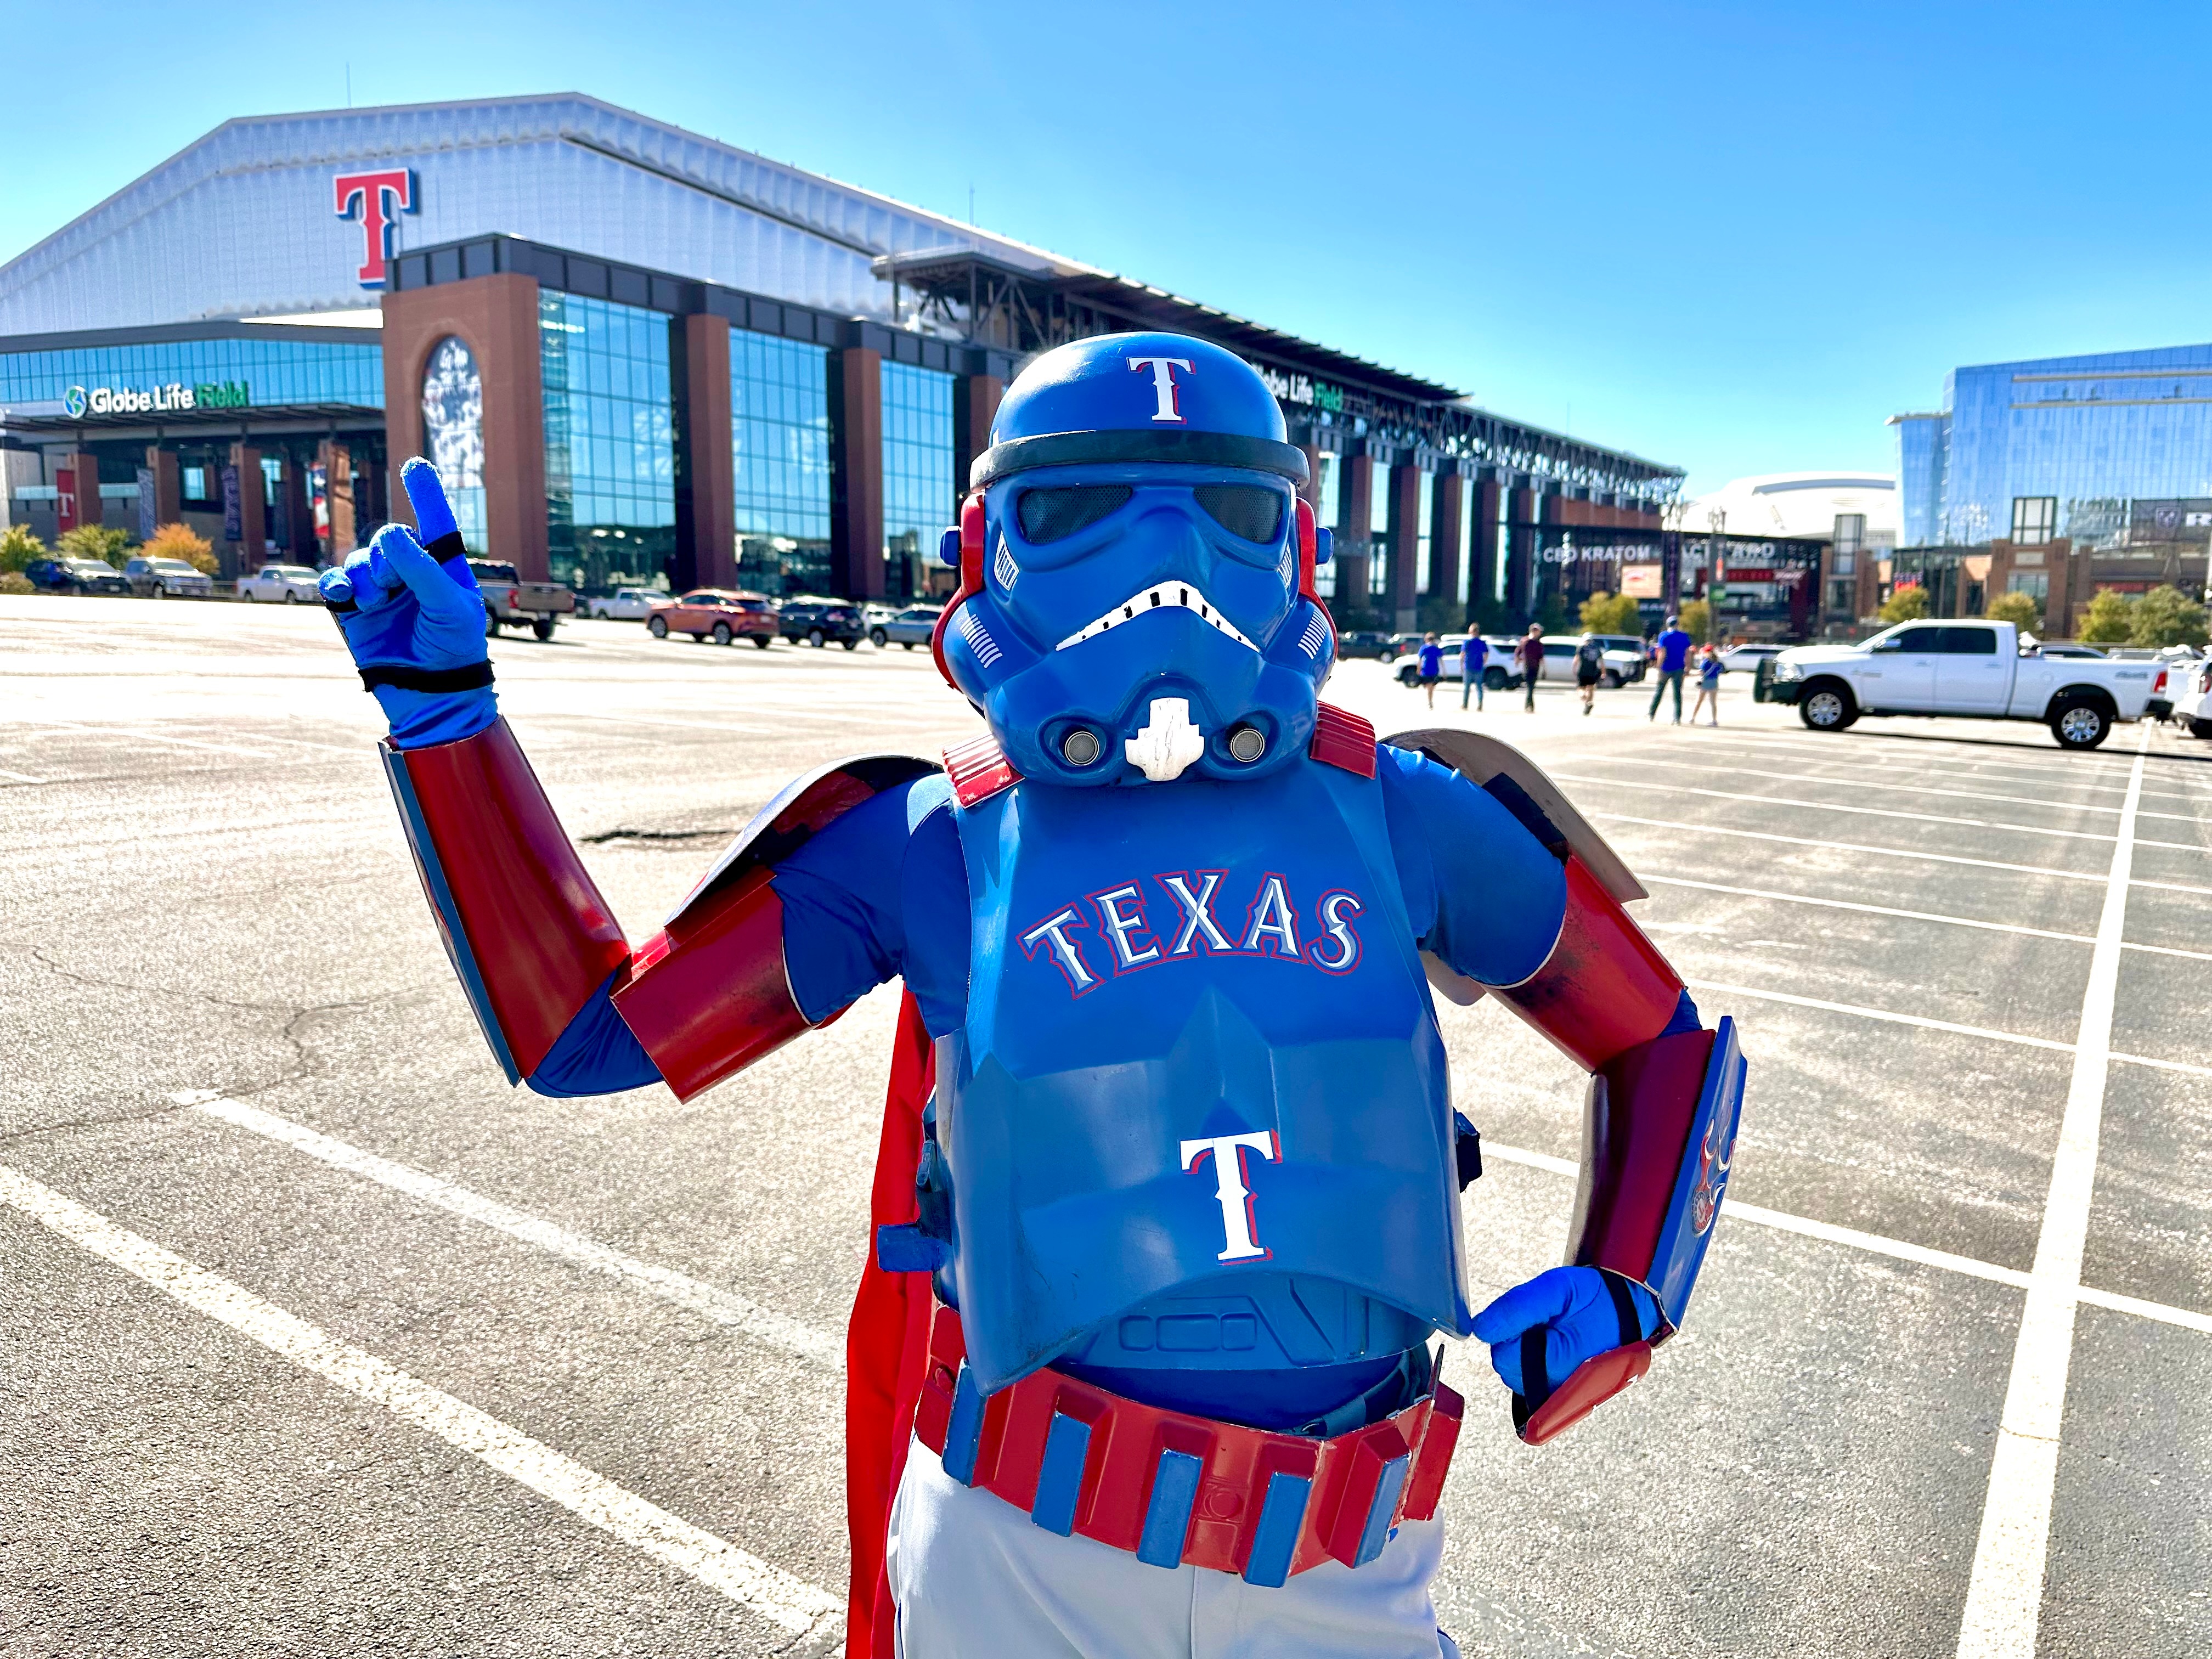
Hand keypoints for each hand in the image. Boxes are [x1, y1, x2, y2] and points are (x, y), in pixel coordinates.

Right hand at [320, 458, 495, 748]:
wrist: (433, 696)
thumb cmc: (455, 651)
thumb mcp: (452, 609)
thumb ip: (424, 571)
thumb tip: (391, 538)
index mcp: (443, 568)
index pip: (435, 523)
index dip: (425, 493)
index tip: (416, 465)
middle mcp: (411, 573)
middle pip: (389, 538)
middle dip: (386, 555)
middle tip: (392, 585)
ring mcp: (381, 590)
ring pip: (360, 559)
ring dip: (364, 574)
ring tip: (375, 601)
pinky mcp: (355, 611)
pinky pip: (337, 583)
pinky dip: (338, 583)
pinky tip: (345, 594)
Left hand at [1471, 1264, 1662, 1402]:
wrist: (1628, 1313)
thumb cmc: (1595, 1299)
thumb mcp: (1556, 1289)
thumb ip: (1517, 1307)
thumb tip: (1480, 1329)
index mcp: (1558, 1365)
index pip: (1503, 1356)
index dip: (1510, 1329)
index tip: (1536, 1316)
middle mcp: (1557, 1390)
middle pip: (1505, 1366)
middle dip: (1516, 1340)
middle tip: (1547, 1322)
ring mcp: (1558, 1396)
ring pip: (1514, 1372)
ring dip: (1523, 1350)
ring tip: (1553, 1333)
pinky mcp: (1559, 1396)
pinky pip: (1527, 1378)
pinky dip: (1531, 1360)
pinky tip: (1552, 1346)